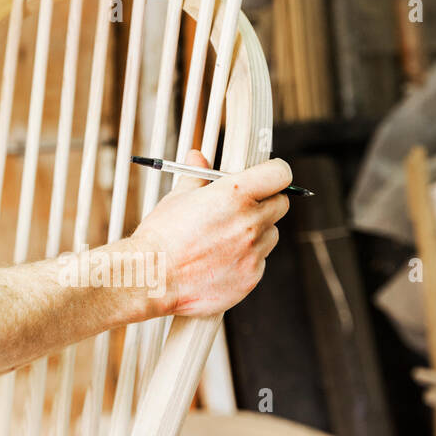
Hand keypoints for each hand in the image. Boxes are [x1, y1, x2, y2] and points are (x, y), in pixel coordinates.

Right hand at [126, 150, 290, 317]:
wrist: (154, 279)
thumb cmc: (162, 237)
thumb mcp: (176, 198)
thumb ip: (196, 176)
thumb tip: (197, 156)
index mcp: (234, 195)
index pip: (279, 174)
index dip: (275, 173)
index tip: (267, 176)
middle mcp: (250, 222)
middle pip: (281, 204)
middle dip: (266, 202)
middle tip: (242, 207)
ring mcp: (254, 251)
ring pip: (271, 234)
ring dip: (257, 232)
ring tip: (225, 237)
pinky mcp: (252, 276)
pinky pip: (259, 261)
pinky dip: (246, 258)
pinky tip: (219, 260)